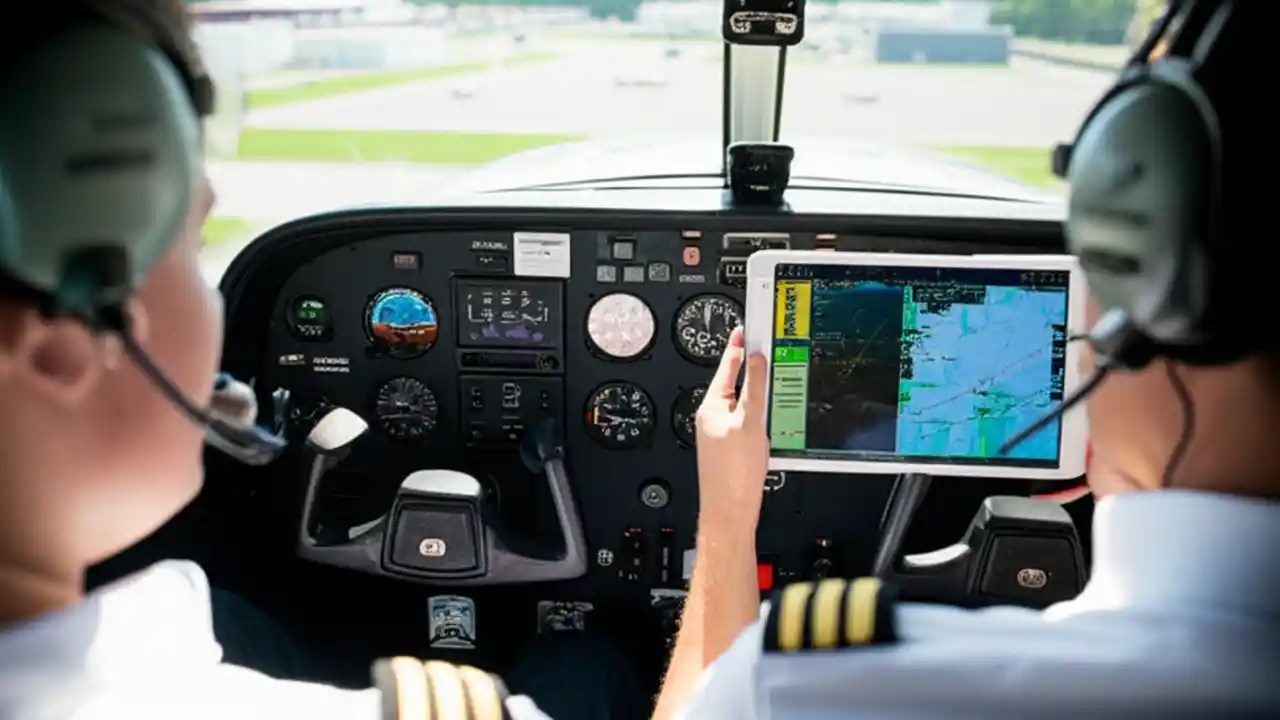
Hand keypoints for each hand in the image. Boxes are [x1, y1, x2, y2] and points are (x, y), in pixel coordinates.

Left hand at [695, 327, 768, 538]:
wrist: (730, 514)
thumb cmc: (733, 476)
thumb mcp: (749, 423)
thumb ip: (754, 389)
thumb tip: (756, 359)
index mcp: (711, 407)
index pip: (726, 367)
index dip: (738, 347)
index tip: (745, 329)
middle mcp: (713, 418)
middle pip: (734, 384)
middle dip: (749, 368)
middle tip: (763, 346)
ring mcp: (721, 434)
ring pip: (742, 404)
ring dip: (756, 393)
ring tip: (771, 377)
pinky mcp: (731, 449)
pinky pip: (747, 422)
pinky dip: (759, 414)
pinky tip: (771, 416)